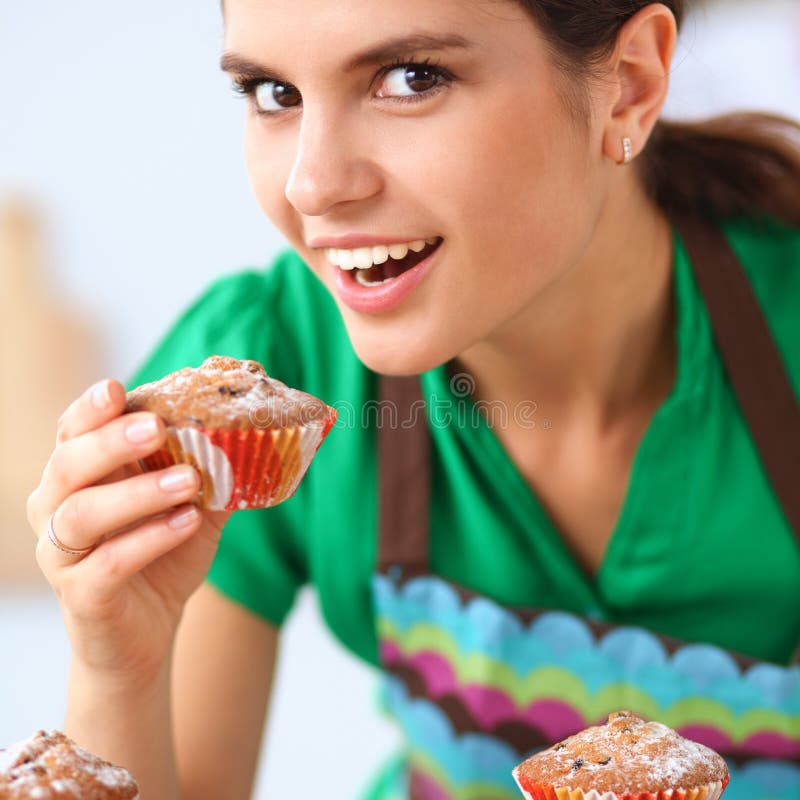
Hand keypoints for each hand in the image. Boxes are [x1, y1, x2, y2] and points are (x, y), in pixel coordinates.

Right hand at [27, 378, 231, 685]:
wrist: (147, 632)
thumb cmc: (163, 557)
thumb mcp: (192, 505)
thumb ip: (212, 471)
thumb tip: (256, 432)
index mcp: (80, 478)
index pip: (72, 433)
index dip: (89, 409)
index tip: (116, 388)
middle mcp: (56, 510)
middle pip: (67, 465)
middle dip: (111, 442)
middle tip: (156, 428)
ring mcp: (63, 555)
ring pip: (81, 514)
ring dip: (138, 493)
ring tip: (189, 481)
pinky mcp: (81, 595)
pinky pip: (108, 564)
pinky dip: (150, 539)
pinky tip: (187, 523)